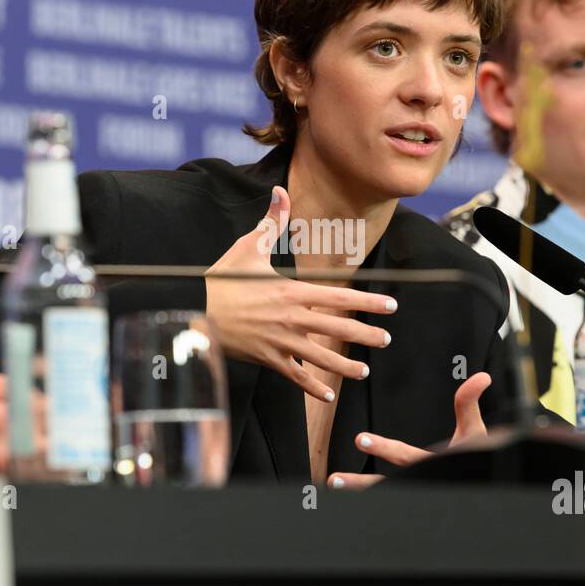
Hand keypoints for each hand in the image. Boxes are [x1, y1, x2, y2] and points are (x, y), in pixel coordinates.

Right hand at [204, 185, 396, 400]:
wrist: (194, 313)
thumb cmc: (221, 281)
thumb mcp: (248, 248)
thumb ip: (271, 222)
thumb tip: (281, 191)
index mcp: (291, 291)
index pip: (339, 297)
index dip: (368, 302)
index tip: (390, 306)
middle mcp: (291, 318)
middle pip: (337, 329)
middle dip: (366, 335)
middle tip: (386, 339)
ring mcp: (280, 342)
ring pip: (320, 357)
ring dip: (345, 366)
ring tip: (364, 372)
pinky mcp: (268, 359)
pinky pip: (295, 376)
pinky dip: (312, 387)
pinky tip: (329, 395)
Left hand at [327, 371, 491, 488]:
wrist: (483, 483)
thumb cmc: (478, 458)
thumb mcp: (475, 431)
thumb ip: (469, 404)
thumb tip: (480, 377)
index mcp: (431, 463)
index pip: (404, 455)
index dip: (383, 448)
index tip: (361, 440)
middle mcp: (420, 480)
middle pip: (387, 484)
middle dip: (361, 483)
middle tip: (336, 480)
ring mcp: (415, 489)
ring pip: (383, 493)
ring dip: (358, 491)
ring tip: (334, 485)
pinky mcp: (412, 500)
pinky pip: (391, 500)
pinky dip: (372, 497)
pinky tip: (349, 496)